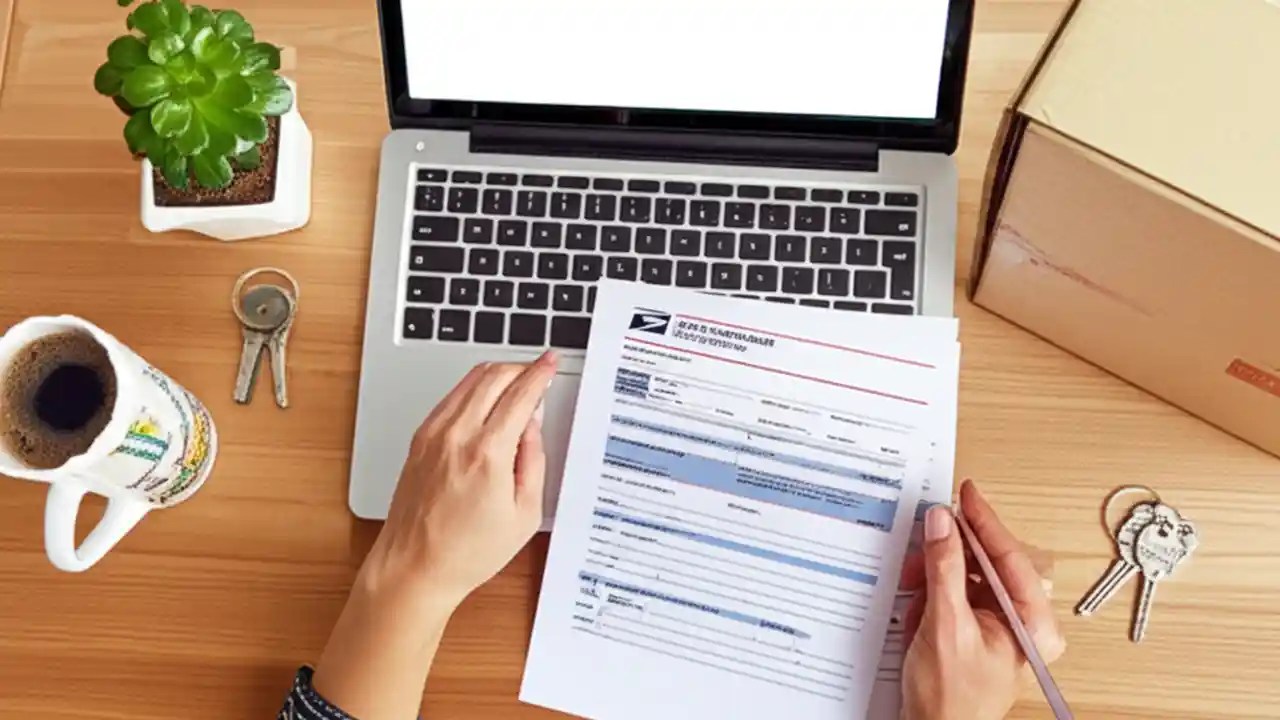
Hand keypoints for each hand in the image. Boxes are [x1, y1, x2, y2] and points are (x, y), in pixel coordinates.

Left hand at [313, 354, 556, 718]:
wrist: (413, 567)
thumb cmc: (467, 552)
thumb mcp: (524, 514)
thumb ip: (534, 461)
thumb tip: (533, 424)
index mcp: (488, 454)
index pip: (520, 394)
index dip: (541, 373)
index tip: (551, 362)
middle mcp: (457, 436)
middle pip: (494, 376)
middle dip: (521, 367)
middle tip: (538, 371)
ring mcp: (433, 434)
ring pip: (469, 380)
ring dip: (497, 374)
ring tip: (516, 384)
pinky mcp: (419, 439)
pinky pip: (451, 397)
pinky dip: (473, 389)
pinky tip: (486, 402)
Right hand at [900, 480, 1065, 719]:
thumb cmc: (951, 701)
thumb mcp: (944, 626)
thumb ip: (944, 570)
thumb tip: (943, 525)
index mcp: (1033, 624)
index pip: (1011, 557)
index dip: (985, 522)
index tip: (966, 494)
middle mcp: (1023, 622)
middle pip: (991, 563)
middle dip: (953, 554)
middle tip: (928, 537)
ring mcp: (1001, 626)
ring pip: (970, 575)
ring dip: (938, 575)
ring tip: (917, 585)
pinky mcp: (978, 629)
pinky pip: (958, 593)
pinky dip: (935, 592)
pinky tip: (921, 605)